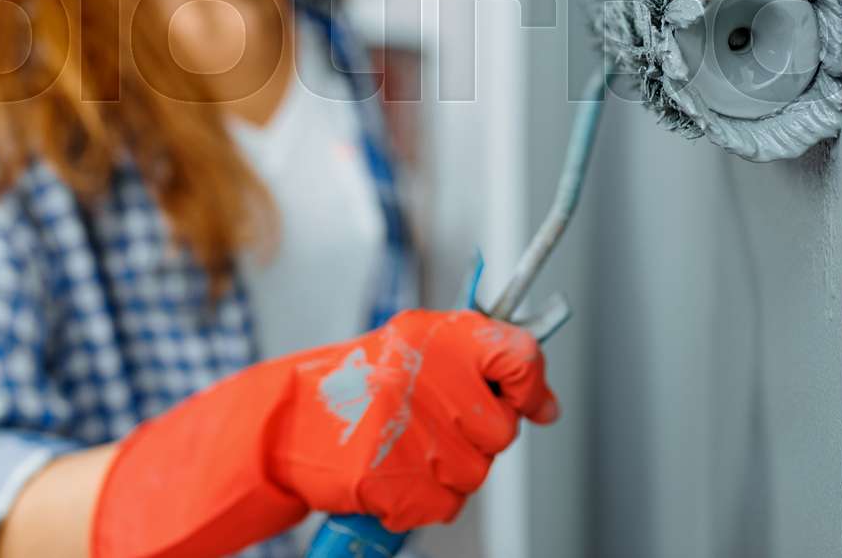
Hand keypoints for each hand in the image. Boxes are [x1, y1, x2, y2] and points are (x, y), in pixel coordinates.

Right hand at [272, 308, 559, 531]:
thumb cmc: (360, 383)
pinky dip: (425, 497)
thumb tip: (549, 407)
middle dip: (476, 434)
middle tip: (434, 420)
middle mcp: (434, 383)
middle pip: (501, 430)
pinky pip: (447, 504)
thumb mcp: (418, 347)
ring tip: (406, 443)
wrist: (293, 422)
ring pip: (476, 472)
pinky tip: (394, 469)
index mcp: (441, 339)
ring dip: (449, 468)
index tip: (528, 400)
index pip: (520, 356)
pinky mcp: (402, 485)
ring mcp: (418, 437)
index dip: (531, 385)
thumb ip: (486, 365)